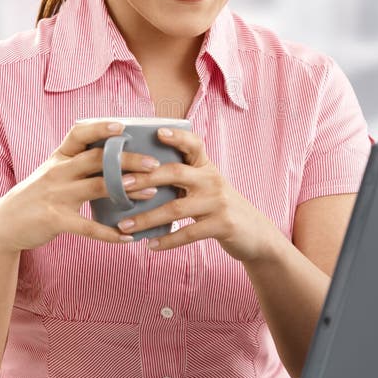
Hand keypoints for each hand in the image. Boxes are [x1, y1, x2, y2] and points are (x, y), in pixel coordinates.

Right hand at [0, 120, 159, 253]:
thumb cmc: (38, 196)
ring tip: (151, 192)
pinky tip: (128, 237)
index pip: (80, 133)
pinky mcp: (55, 219)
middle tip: (154, 164)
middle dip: (128, 160)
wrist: (5, 224)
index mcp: (59, 157)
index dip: (101, 128)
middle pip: (97, 159)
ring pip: (98, 187)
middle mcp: (58, 171)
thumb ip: (80, 165)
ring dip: (127, 190)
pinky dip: (110, 233)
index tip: (124, 126)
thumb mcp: (54, 173)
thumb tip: (119, 159)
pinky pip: (88, 227)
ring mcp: (56, 195)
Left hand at [116, 126, 277, 261]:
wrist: (256, 233)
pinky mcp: (222, 225)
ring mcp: (218, 202)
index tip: (158, 132)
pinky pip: (189, 233)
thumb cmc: (220, 208)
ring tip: (125, 225)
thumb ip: (183, 180)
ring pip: (176, 208)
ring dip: (147, 217)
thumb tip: (137, 181)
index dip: (177, 137)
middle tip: (121, 185)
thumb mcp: (207, 187)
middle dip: (145, 178)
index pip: (194, 144)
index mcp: (206, 167)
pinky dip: (167, 240)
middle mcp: (213, 180)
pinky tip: (150, 245)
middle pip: (175, 173)